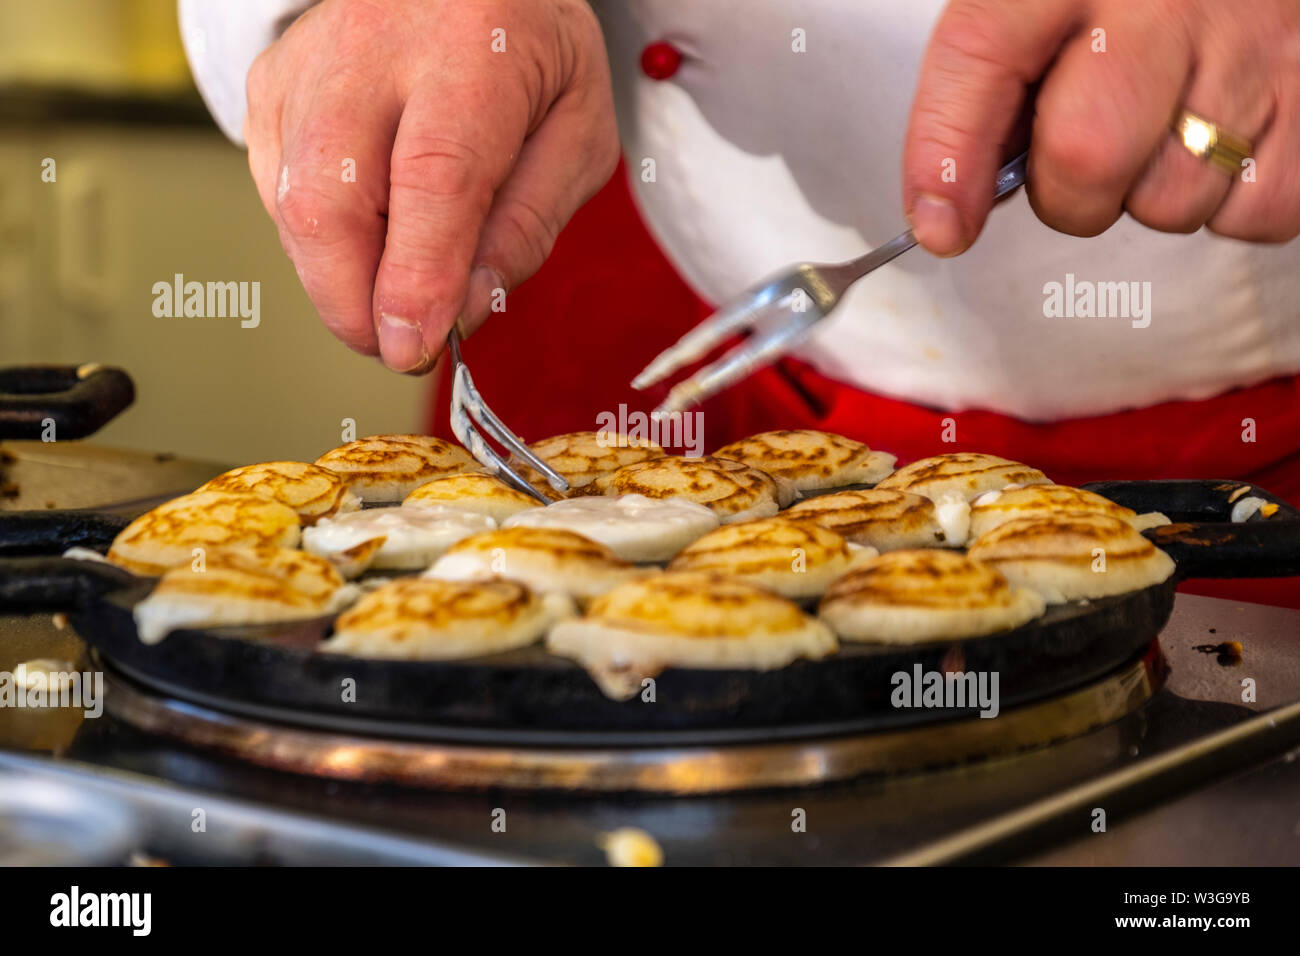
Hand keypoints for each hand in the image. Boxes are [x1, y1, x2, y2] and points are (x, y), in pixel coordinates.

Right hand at [244, 0, 618, 371]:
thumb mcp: (577, 135)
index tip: (412, 347)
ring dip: (341, 278)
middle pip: (330, 201)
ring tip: (402, 274)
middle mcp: (372, 47)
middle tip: (402, 347)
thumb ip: (527, 228)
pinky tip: (374, 223)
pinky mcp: (269, 87)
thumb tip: (458, 314)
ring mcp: (306, 65)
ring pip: (293, 208)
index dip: (415, 276)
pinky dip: (322, 241)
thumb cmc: (529, 53)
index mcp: (472, 52)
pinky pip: (279, 194)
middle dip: (354, 303)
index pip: (433, 178)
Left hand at [903, 0, 1299, 255]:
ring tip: (1165, 134)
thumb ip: (990, 88)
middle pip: (1086, 155)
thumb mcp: (1046, 5)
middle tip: (1080, 166)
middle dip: (1068, 195)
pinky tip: (1222, 146)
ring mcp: (1250, 43)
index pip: (979, 52)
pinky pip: (1256, 209)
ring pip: (1172, 200)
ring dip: (1151, 196)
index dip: (948, 152)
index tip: (940, 222)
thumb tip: (945, 215)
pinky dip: (1231, 203)